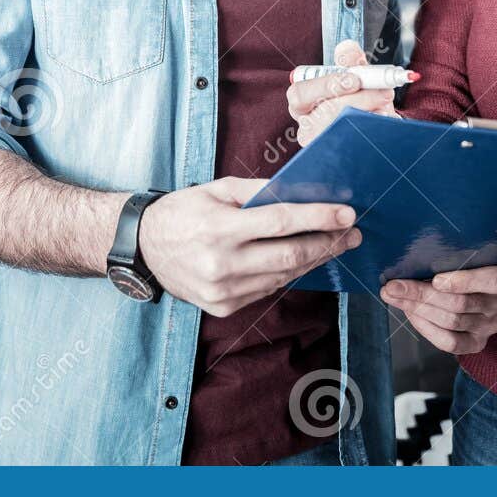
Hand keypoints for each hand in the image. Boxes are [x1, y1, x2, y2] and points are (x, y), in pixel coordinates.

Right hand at [138, 177, 363, 316]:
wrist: (144, 248)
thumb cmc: (182, 212)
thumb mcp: (215, 189)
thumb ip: (257, 191)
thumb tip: (300, 193)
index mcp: (219, 228)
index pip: (281, 222)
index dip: (318, 218)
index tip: (347, 214)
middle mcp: (222, 263)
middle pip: (290, 256)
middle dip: (327, 243)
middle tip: (352, 233)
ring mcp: (223, 290)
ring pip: (283, 276)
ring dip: (313, 260)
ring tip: (333, 245)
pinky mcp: (223, 306)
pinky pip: (266, 289)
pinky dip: (285, 273)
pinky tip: (300, 260)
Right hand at [286, 38, 398, 146]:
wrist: (374, 121)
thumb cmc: (357, 96)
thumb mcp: (355, 75)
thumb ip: (350, 60)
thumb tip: (347, 48)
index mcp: (302, 102)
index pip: (301, 94)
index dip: (327, 85)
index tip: (354, 79)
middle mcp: (307, 125)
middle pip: (325, 113)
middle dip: (358, 100)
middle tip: (384, 92)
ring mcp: (322, 144)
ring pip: (343, 129)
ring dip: (370, 113)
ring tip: (386, 104)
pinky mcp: (340, 155)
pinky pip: (359, 143)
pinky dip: (376, 128)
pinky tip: (384, 119)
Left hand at [381, 264, 496, 353]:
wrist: (476, 290)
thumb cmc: (464, 266)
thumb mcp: (463, 255)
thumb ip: (447, 258)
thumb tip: (409, 262)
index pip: (494, 280)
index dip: (464, 281)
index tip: (435, 279)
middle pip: (461, 303)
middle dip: (422, 294)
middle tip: (393, 287)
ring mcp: (490, 326)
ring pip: (452, 321)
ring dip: (418, 309)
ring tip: (394, 297)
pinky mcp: (477, 343)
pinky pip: (450, 342)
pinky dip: (426, 327)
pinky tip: (410, 313)